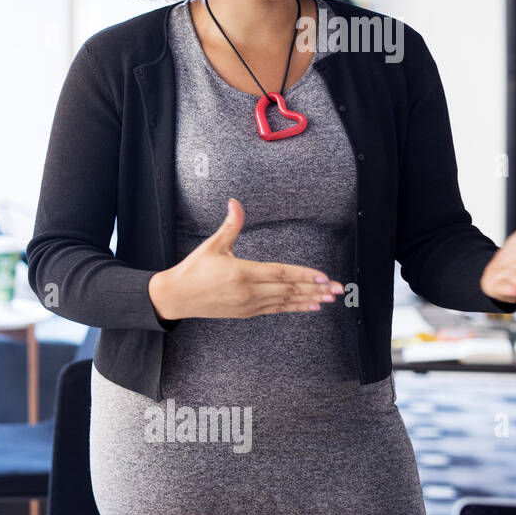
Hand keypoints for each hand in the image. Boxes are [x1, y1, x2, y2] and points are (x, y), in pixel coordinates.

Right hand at [149, 198, 343, 320]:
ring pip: (286, 301)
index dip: (304, 275)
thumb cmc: (193, 270)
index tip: (324, 276)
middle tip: (339, 289)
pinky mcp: (246, 312)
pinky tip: (309, 306)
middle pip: (289, 289)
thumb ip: (230, 225)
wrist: (176, 297)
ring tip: (330, 299)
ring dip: (309, 299)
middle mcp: (248, 291)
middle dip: (316, 289)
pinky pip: (276, 310)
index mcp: (242, 272)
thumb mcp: (212, 245)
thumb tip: (235, 202)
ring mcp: (249, 304)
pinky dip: (295, 308)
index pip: (280, 273)